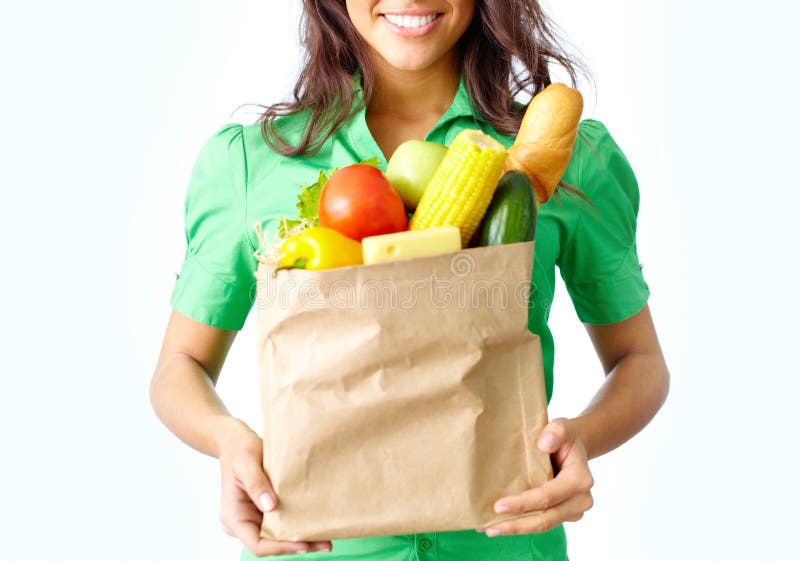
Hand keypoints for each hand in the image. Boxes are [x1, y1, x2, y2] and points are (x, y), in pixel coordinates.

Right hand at [218, 423, 332, 554]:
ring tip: (325, 539)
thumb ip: (256, 484)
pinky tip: (316, 524)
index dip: (280, 547)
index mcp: (234, 518)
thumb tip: (270, 506)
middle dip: (296, 545)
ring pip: (278, 537)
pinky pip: (282, 524)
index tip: (303, 543)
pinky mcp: (265, 511)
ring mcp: (254, 518)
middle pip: (270, 544)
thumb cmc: (239, 451)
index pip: (257, 544)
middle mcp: (244, 523)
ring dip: (300, 538)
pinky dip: (297, 525)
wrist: (238, 442)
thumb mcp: (246, 463)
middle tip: (324, 544)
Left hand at [479, 417, 593, 535]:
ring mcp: (572, 510)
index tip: (499, 505)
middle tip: (490, 526)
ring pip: (544, 525)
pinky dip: (521, 525)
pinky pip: (542, 522)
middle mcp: (580, 500)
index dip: (524, 503)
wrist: (572, 448)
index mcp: (580, 479)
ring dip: (517, 529)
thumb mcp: (562, 427)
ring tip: (490, 529)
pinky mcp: (563, 514)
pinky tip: (499, 525)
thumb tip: (544, 443)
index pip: (548, 496)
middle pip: (546, 519)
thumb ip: (556, 431)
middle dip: (517, 524)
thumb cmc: (564, 437)